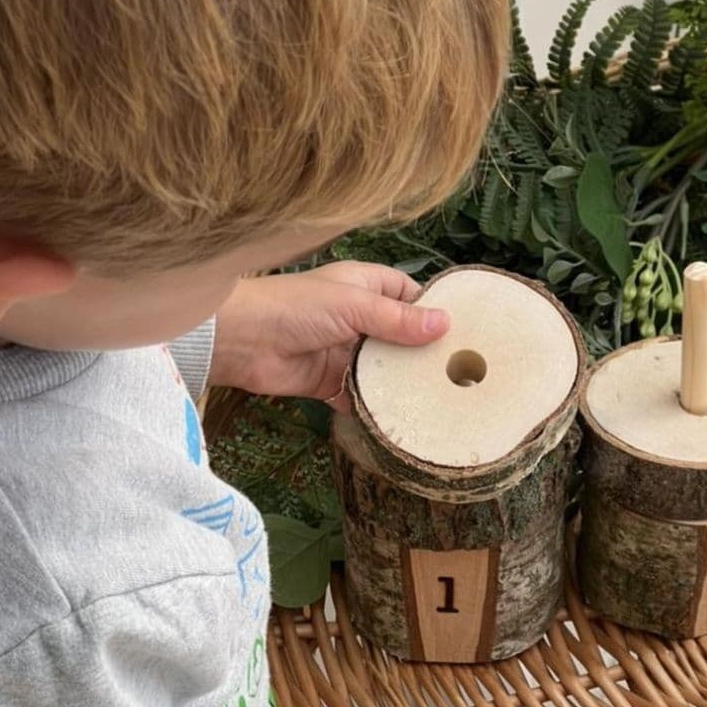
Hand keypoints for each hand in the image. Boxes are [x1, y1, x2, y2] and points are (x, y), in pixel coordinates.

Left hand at [209, 261, 449, 406]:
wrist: (240, 342)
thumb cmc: (295, 307)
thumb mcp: (354, 305)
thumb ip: (399, 319)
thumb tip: (445, 325)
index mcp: (366, 287)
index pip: (411, 296)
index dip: (435, 312)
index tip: (466, 332)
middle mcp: (360, 318)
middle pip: (403, 337)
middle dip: (425, 354)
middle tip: (462, 374)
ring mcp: (346, 352)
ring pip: (385, 369)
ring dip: (404, 383)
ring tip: (441, 399)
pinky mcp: (331, 383)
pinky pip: (362, 397)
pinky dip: (376, 408)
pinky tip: (404, 419)